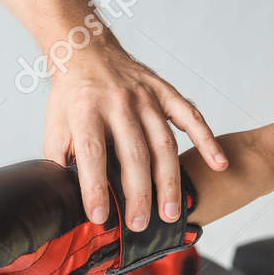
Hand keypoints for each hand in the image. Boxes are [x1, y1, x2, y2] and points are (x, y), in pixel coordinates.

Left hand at [44, 41, 224, 229]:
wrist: (86, 49)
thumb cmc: (71, 94)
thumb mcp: (54, 124)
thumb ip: (60, 158)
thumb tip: (65, 196)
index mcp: (85, 110)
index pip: (91, 153)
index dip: (95, 187)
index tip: (100, 216)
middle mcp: (117, 103)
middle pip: (133, 153)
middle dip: (138, 194)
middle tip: (140, 225)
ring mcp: (144, 96)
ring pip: (162, 143)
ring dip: (168, 180)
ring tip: (171, 213)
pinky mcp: (164, 92)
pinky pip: (189, 116)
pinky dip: (207, 139)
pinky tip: (219, 162)